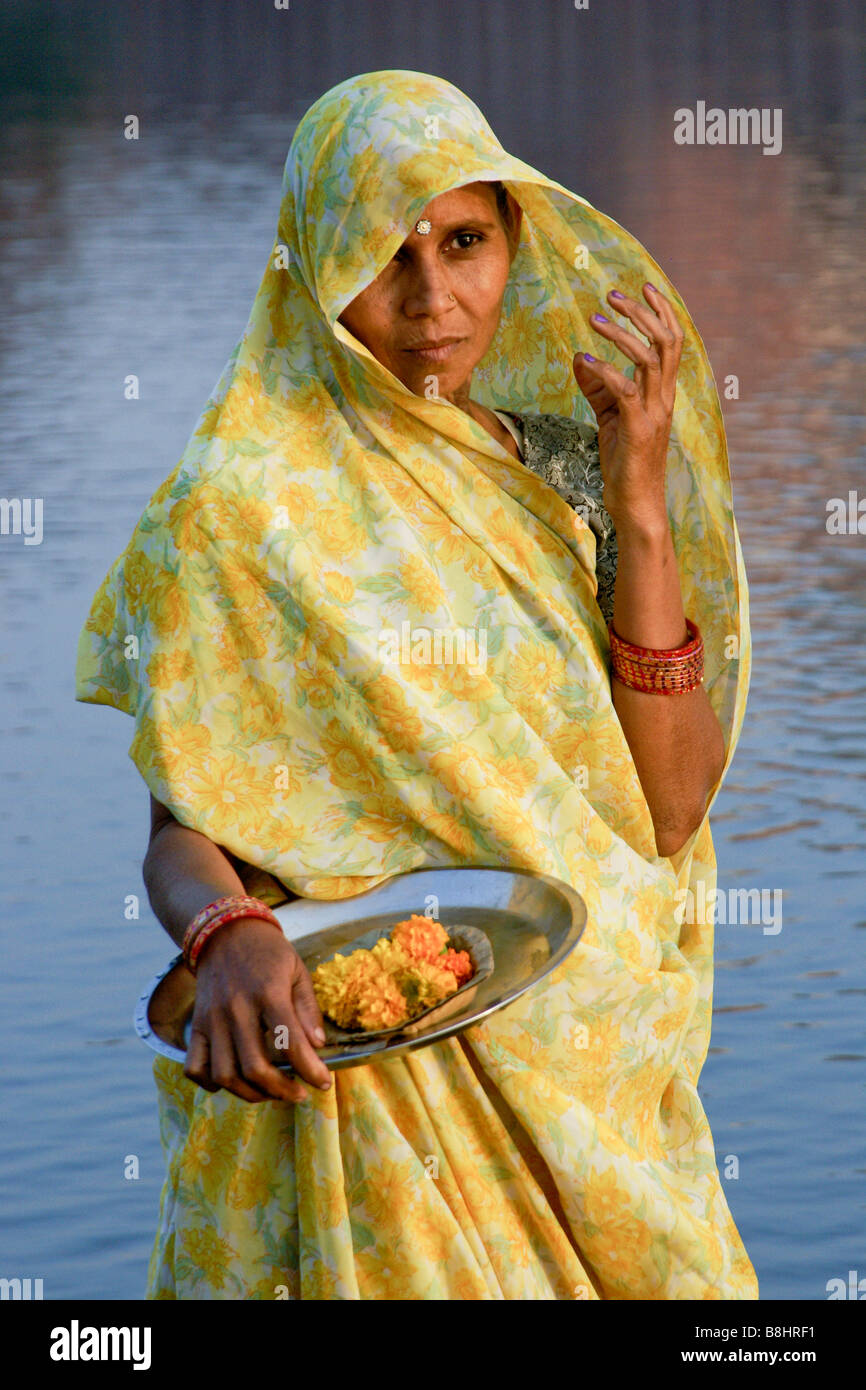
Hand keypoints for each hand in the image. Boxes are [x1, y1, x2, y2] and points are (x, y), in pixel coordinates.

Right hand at [184, 917, 331, 1103]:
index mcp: (268, 993)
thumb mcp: (297, 971)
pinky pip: (195, 1067)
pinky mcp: (197, 1026)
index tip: (323, 1082)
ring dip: (250, 1093)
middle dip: (281, 1090)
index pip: (289, 1043)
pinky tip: (233, 1082)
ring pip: (224, 1075)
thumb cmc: (268, 953)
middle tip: (298, 1093)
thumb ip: (307, 1010)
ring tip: (270, 1092)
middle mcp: (236, 1008)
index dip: (310, 1070)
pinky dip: (211, 1085)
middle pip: (254, 1068)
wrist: (225, 931)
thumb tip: (318, 1046)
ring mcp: (212, 1019)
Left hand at [572, 283, 683, 530]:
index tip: (644, 287)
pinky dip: (606, 372)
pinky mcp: (638, 430)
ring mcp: (654, 413)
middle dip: (641, 313)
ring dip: (621, 335)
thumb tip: (580, 357)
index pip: (671, 343)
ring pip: (648, 360)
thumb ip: (598, 388)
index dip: (662, 312)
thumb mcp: (610, 418)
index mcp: (662, 393)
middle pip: (664, 342)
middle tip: (613, 294)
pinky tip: (586, 360)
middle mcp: (664, 398)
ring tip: (595, 318)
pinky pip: (626, 392)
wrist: (636, 505)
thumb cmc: (625, 463)